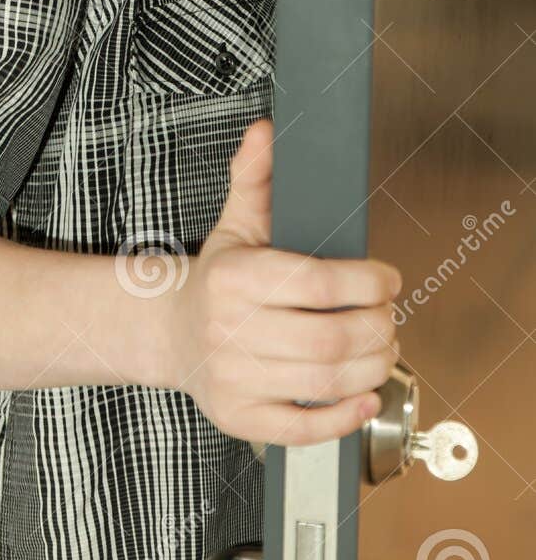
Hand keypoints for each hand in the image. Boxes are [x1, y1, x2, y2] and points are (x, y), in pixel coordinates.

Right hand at [167, 118, 401, 445]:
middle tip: (390, 317)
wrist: (169, 332)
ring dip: (373, 367)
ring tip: (383, 348)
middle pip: (330, 339)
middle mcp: (229, 329)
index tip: (387, 279)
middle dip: (379, 328)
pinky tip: (364, 396)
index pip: (318, 284)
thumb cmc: (216, 280)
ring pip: (325, 381)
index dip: (367, 283)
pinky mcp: (240, 417)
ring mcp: (233, 377)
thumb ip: (256, 176)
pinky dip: (343, 417)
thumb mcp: (234, 223)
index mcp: (234, 277)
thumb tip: (267, 132)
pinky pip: (302, 427)